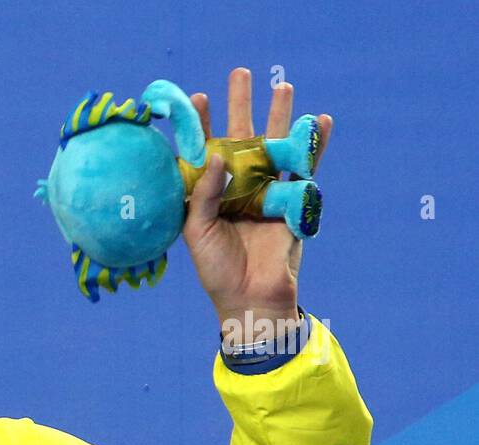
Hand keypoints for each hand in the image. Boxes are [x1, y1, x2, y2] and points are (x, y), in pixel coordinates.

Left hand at [183, 68, 331, 337]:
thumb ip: (203, 193)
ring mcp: (267, 191)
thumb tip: (216, 154)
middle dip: (241, 106)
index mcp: (209, 193)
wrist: (251, 298)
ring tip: (282, 86)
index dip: (201, 126)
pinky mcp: (293, 200)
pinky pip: (305, 168)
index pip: (204, 151)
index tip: (197, 99)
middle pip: (240, 137)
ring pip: (274, 145)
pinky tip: (320, 120)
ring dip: (279, 116)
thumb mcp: (197, 231)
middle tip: (240, 74)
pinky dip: (314, 145)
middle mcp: (237, 186)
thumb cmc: (216, 270)